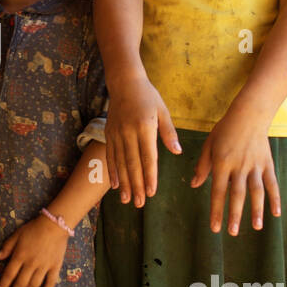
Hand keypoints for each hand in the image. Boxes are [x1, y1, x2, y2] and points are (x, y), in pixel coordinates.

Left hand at [0, 213, 67, 286]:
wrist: (54, 225)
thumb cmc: (34, 228)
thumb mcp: (17, 234)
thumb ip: (7, 246)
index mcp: (20, 255)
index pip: (10, 274)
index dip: (4, 284)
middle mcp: (31, 263)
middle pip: (22, 282)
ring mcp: (44, 266)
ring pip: (35, 284)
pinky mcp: (55, 266)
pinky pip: (51, 281)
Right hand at [104, 74, 180, 207]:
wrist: (124, 82)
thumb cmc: (148, 96)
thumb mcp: (163, 111)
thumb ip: (169, 133)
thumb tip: (177, 152)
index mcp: (145, 127)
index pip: (148, 157)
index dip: (149, 176)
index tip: (151, 192)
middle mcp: (129, 132)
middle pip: (132, 164)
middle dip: (136, 185)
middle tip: (138, 203)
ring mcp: (117, 133)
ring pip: (120, 162)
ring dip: (123, 182)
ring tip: (126, 199)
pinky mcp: (109, 133)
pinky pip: (111, 155)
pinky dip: (113, 171)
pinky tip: (115, 184)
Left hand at [191, 107, 278, 234]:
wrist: (250, 114)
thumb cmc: (225, 129)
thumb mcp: (209, 144)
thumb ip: (202, 166)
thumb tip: (194, 185)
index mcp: (222, 163)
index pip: (217, 191)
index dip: (216, 210)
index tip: (214, 228)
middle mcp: (239, 166)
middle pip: (237, 194)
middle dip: (235, 215)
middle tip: (233, 232)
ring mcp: (255, 165)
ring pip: (257, 191)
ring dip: (257, 210)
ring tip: (257, 227)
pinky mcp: (268, 163)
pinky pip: (272, 183)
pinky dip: (275, 198)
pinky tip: (276, 213)